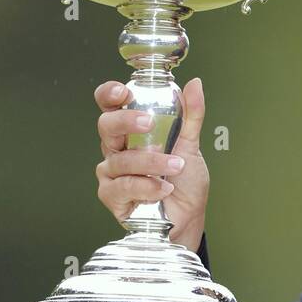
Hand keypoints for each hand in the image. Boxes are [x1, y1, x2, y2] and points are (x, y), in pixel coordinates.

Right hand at [94, 76, 210, 253]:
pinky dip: (146, 186)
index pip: (109, 105)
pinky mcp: (112, 196)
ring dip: (151, 162)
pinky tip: (163, 188)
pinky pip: (122, 186)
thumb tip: (195, 85)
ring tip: (176, 167)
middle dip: (126, 121)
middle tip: (148, 123)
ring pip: (121, 160)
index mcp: (130, 131)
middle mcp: (117, 149)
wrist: (189, 216)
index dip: (110, 94)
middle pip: (106, 126)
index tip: (123, 92)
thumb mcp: (190, 144)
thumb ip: (191, 114)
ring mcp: (112, 173)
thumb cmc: (184, 182)